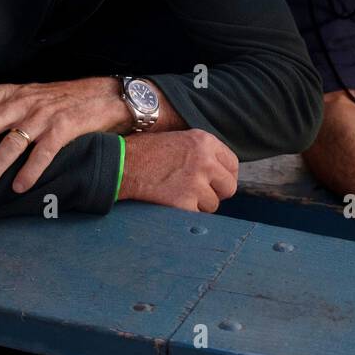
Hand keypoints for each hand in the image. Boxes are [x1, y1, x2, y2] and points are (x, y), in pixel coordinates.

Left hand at [0, 77, 129, 192]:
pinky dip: (31, 170)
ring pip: (13, 139)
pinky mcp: (65, 128)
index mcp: (14, 93)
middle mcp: (26, 102)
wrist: (107, 96)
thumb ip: (8, 108)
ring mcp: (45, 115)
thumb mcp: (33, 97)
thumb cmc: (66, 101)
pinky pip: (44, 152)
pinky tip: (20, 187)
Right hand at [120, 129, 238, 211]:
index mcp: (205, 142)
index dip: (225, 177)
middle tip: (200, 194)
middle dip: (217, 194)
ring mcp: (196, 183)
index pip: (232, 164)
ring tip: (178, 194)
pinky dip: (185, 213)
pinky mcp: (184, 202)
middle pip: (229, 187)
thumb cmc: (145, 151)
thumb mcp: (179, 139)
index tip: (217, 183)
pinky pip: (196, 215)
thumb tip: (220, 172)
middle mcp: (205, 161)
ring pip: (213, 204)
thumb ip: (202, 152)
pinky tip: (170, 202)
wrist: (121, 164)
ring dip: (198, 204)